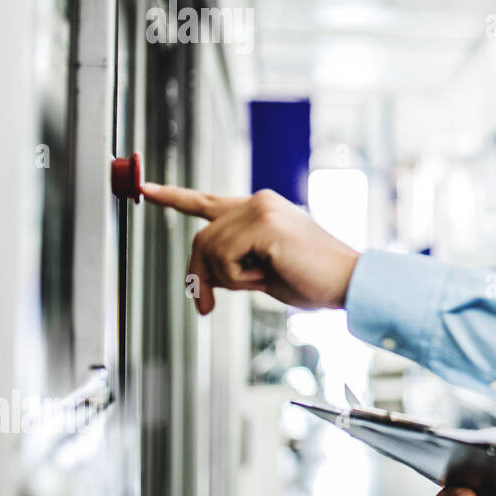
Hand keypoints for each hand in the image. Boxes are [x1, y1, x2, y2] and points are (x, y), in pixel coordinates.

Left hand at [141, 183, 360, 314]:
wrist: (349, 282)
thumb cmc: (315, 281)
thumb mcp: (263, 274)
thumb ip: (233, 265)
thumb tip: (204, 276)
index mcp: (260, 209)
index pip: (207, 202)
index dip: (174, 197)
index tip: (147, 189)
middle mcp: (258, 202)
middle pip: (201, 237)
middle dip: (198, 275)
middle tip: (204, 306)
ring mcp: (260, 209)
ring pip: (209, 249)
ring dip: (228, 279)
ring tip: (263, 281)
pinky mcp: (263, 224)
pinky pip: (224, 258)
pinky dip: (239, 278)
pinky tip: (269, 274)